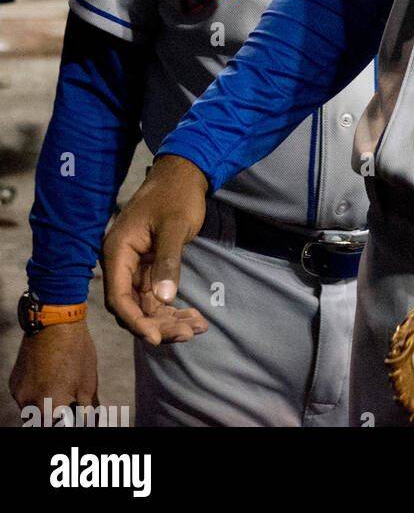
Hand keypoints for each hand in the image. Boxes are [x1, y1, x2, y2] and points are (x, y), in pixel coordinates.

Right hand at [9, 320, 97, 414]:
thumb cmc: (75, 351)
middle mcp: (29, 404)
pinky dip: (35, 395)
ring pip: (31, 411)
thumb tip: (89, 421)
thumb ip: (86, 409)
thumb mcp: (87, 382)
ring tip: (58, 390)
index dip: (67, 423)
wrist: (55, 322)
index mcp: (50, 407)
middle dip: (54, 418)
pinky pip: (24, 397)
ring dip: (44, 407)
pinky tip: (47, 380)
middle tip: (66, 407)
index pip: (56, 428)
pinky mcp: (14, 383)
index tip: (73, 417)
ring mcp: (19, 394)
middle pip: (41, 422)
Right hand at [101, 155, 209, 345]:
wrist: (184, 173)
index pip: (119, 298)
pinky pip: (156, 296)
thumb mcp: (175, 226)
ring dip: (169, 319)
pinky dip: (173, 308)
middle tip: (189, 333)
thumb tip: (165, 298)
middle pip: (133, 307)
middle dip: (159, 324)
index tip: (157, 339)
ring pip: (146, 305)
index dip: (136, 322)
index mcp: (117, 251)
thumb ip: (168, 261)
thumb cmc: (177, 194)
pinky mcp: (149, 268)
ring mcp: (134, 267)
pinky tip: (195, 319)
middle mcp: (121, 263)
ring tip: (198, 327)